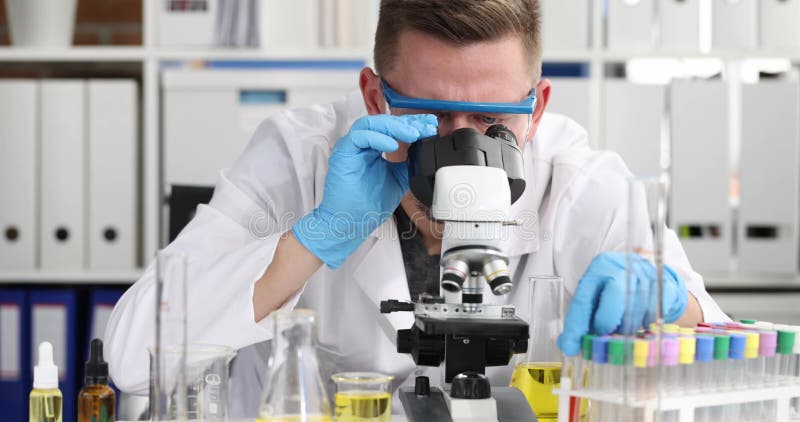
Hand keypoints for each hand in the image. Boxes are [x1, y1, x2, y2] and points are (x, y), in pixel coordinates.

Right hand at [292, 114, 437, 268]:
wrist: (352, 222)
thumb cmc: (368, 204)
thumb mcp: (398, 180)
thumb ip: (408, 163)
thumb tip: (423, 150)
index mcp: (373, 148)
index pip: (393, 128)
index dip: (412, 124)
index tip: (429, 125)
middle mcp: (362, 144)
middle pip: (384, 122)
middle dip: (407, 123)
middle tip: (425, 127)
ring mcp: (351, 147)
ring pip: (371, 124)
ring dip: (394, 127)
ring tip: (412, 134)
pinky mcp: (343, 153)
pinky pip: (359, 137)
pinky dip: (377, 138)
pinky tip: (392, 145)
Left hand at [557, 251, 687, 355]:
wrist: (645, 273)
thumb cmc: (613, 288)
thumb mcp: (595, 295)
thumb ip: (583, 318)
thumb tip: (570, 347)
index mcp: (599, 267)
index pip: (584, 299)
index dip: (576, 326)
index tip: (570, 347)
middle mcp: (623, 267)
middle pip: (616, 296)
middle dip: (606, 322)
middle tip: (603, 334)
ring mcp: (647, 276)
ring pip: (636, 310)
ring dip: (625, 327)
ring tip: (620, 327)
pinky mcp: (664, 287)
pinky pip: (654, 315)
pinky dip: (644, 324)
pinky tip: (640, 323)